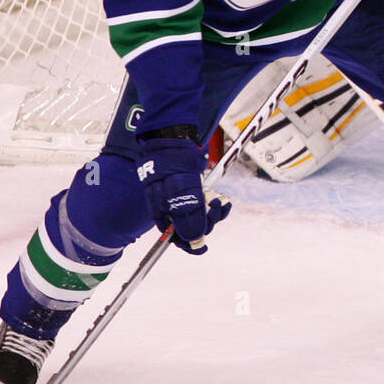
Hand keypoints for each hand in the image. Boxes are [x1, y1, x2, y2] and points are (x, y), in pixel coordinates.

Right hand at [136, 136, 230, 254]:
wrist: (174, 138)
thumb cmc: (174, 165)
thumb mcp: (182, 194)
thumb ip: (188, 218)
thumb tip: (194, 239)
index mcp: (162, 213)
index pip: (175, 238)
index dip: (190, 243)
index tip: (203, 245)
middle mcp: (171, 208)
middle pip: (191, 228)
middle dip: (206, 222)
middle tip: (216, 207)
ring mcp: (181, 198)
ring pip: (201, 215)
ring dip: (213, 212)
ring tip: (219, 201)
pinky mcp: (192, 189)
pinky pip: (205, 203)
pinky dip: (214, 202)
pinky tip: (220, 198)